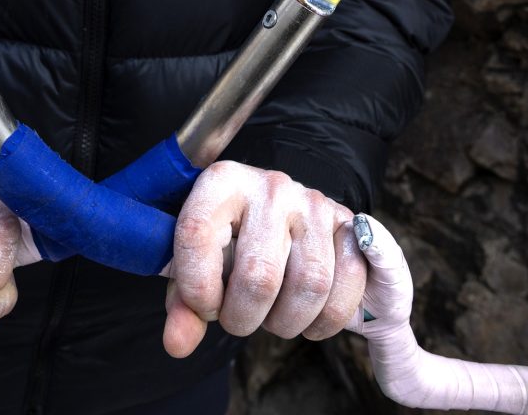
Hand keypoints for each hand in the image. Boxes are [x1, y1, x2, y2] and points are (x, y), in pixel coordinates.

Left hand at [163, 161, 366, 356]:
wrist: (283, 218)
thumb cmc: (230, 244)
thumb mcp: (197, 265)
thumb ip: (184, 303)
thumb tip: (178, 344)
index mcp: (221, 182)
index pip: (197, 234)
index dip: (197, 288)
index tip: (205, 307)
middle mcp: (270, 186)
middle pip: (259, 275)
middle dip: (244, 316)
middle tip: (239, 319)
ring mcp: (313, 202)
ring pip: (310, 285)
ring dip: (287, 321)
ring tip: (272, 317)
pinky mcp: (348, 222)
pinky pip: (348, 283)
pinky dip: (326, 319)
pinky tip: (308, 320)